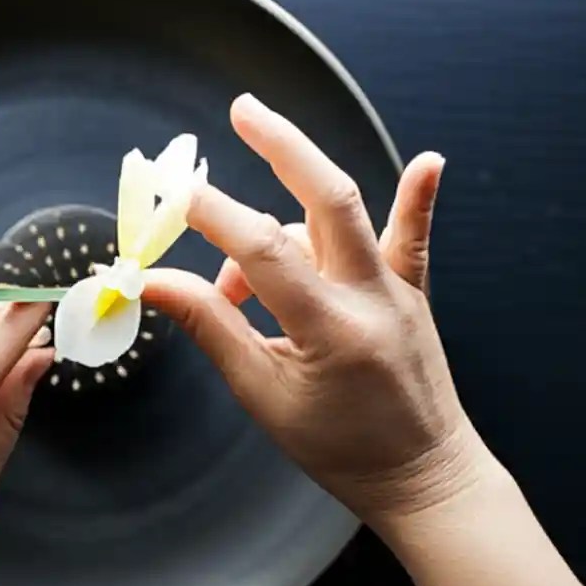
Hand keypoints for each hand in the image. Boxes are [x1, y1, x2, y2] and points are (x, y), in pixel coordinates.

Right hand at [146, 93, 493, 523]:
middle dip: (282, 146)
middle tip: (241, 109)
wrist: (421, 476)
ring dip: (290, 208)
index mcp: (331, 331)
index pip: (264, 253)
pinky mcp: (412, 290)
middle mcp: (371, 298)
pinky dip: (418, 196)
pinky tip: (431, 160)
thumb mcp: (263, 395)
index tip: (170, 194)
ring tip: (237, 280)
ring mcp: (398, 289)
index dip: (213, 215)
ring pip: (347, 217)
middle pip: (328, 200)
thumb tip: (153, 282)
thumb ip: (212, 328)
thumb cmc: (338, 446)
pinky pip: (412, 236)